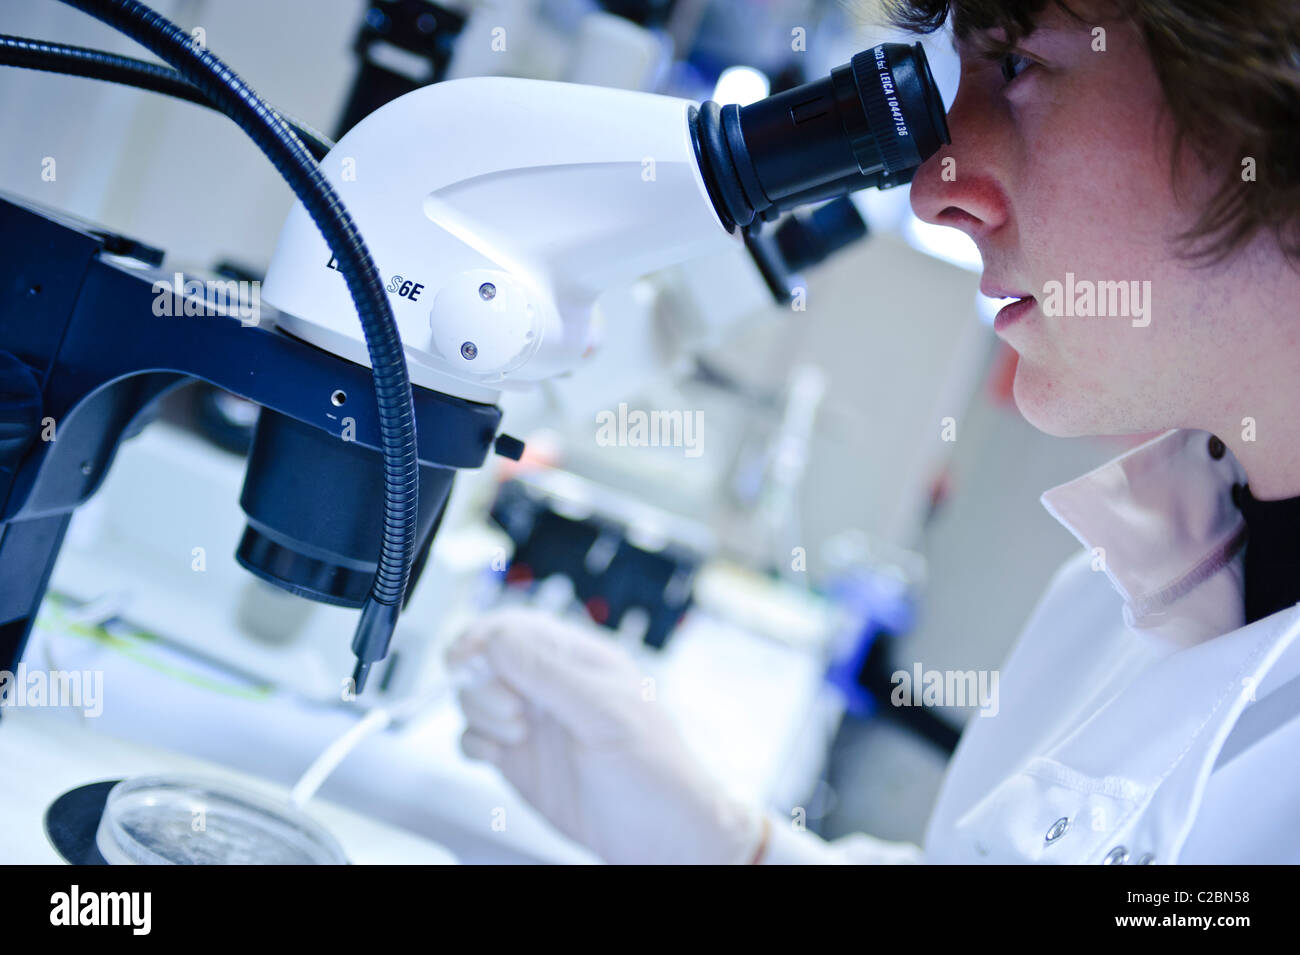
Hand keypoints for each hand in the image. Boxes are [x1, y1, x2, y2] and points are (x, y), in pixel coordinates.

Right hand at [447, 607, 764, 863]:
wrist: (662, 836)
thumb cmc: (654, 769)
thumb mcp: (604, 712)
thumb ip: (548, 674)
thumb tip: (498, 641)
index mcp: (578, 661)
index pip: (518, 627)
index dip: (485, 636)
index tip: (465, 658)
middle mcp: (550, 688)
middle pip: (487, 660)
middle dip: (481, 680)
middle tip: (507, 708)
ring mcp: (533, 724)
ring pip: (476, 698)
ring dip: (481, 712)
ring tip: (516, 736)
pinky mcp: (519, 761)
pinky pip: (475, 738)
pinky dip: (474, 743)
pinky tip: (497, 755)